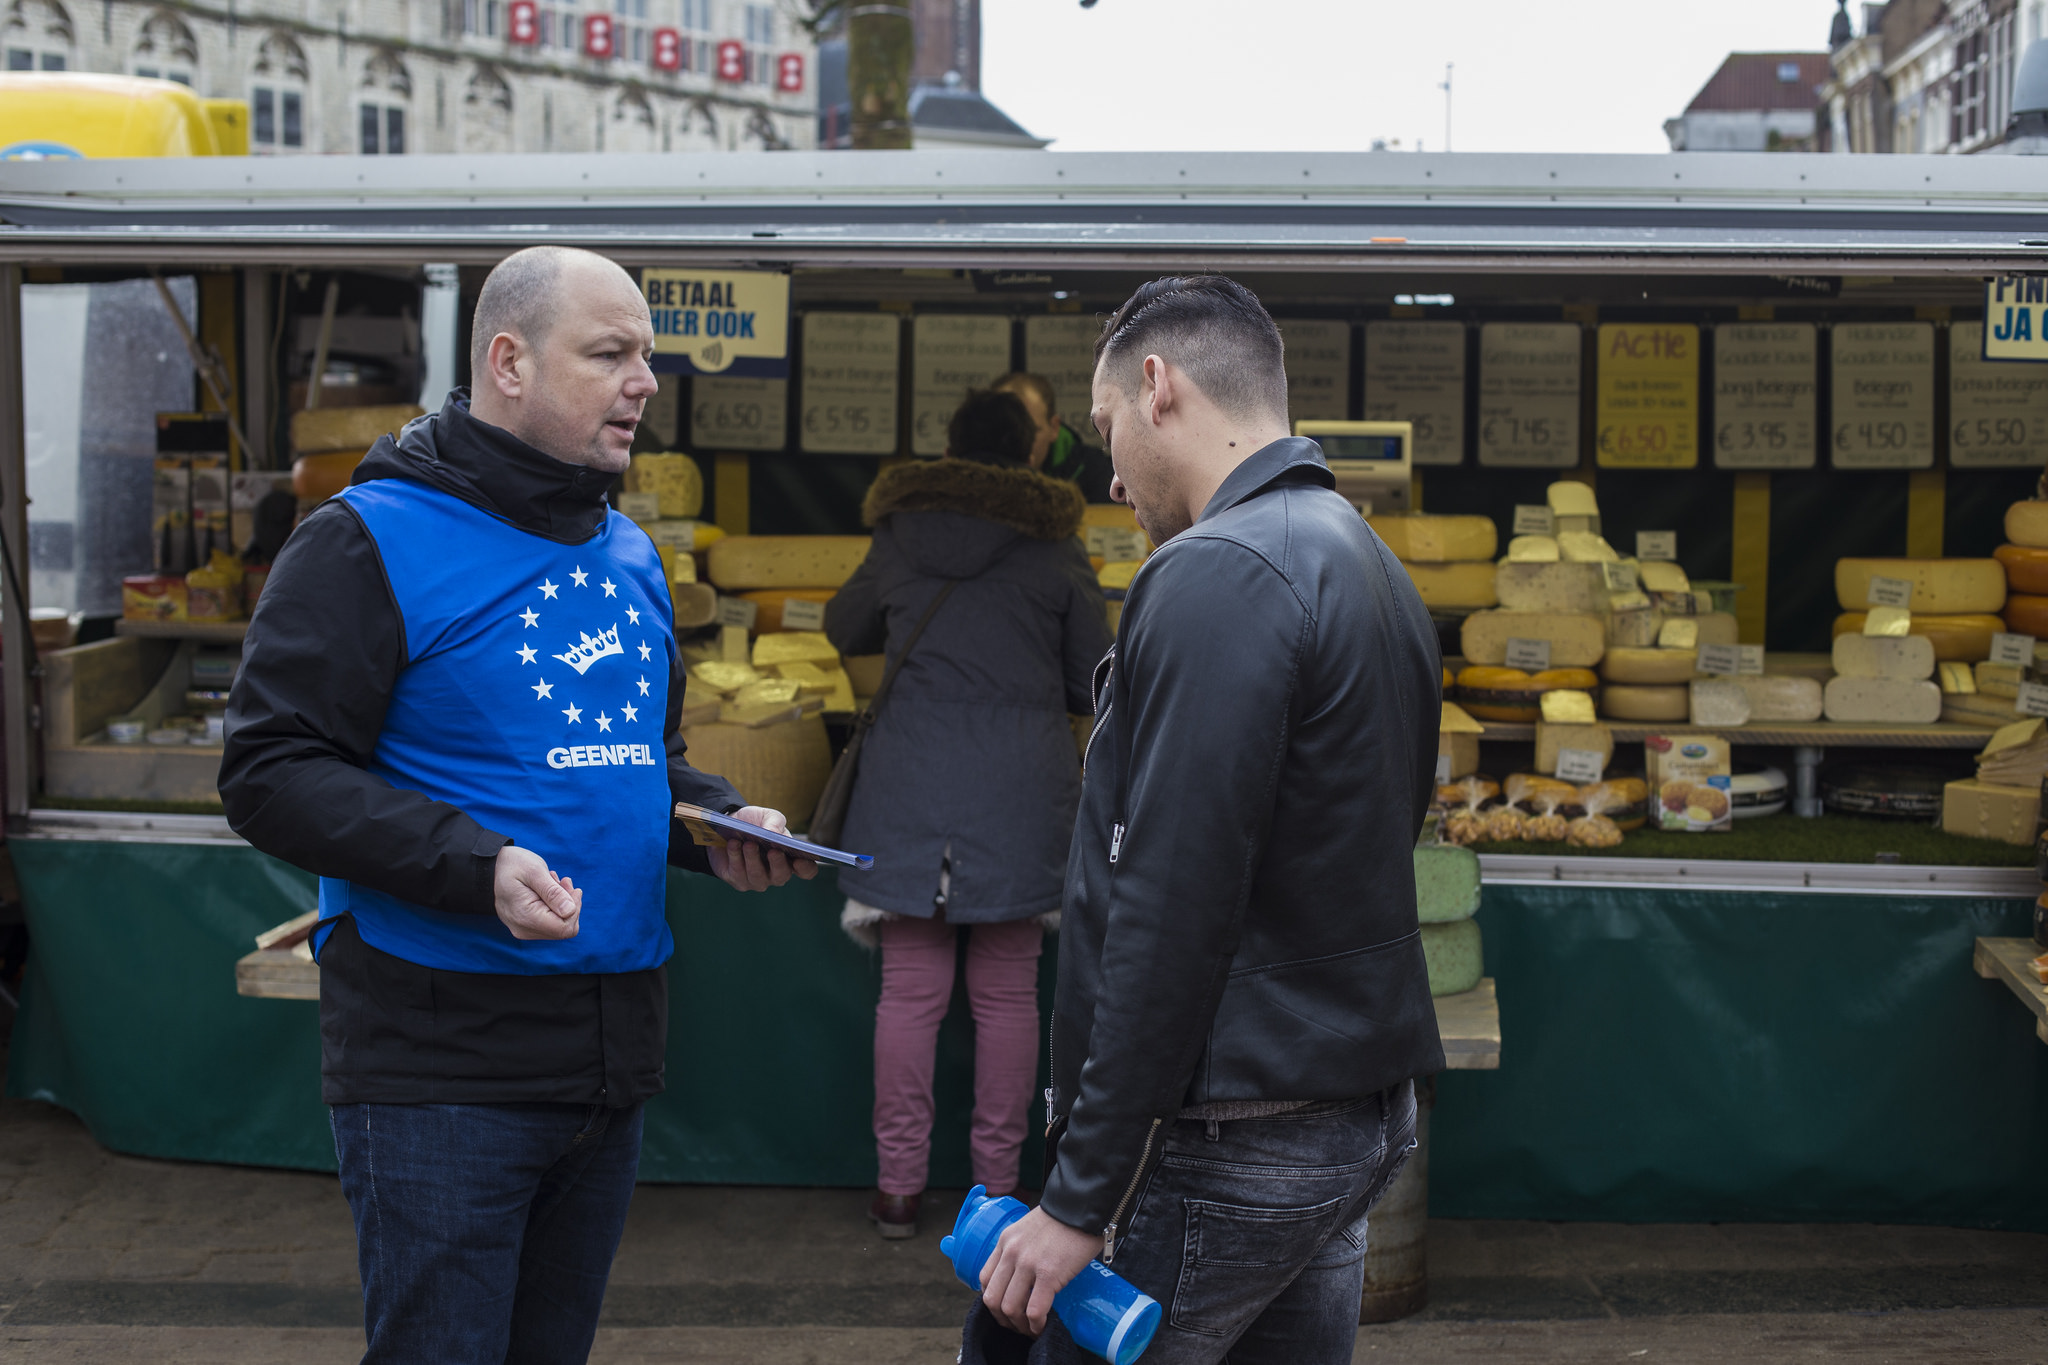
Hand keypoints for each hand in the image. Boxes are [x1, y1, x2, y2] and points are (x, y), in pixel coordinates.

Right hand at [494, 845, 581, 939]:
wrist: (488, 868)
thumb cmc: (510, 865)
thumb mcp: (534, 871)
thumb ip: (552, 892)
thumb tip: (570, 911)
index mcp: (526, 917)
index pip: (564, 928)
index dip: (575, 908)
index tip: (570, 886)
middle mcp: (524, 929)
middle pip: (563, 929)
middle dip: (570, 904)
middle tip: (564, 881)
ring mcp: (524, 929)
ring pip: (558, 926)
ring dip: (563, 903)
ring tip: (555, 881)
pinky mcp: (525, 926)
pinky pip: (549, 922)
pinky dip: (554, 905)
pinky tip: (549, 888)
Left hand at [706, 806, 818, 891]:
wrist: (728, 826)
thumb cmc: (755, 823)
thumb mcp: (767, 816)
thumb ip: (774, 821)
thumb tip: (775, 833)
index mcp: (791, 859)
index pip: (807, 871)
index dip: (806, 868)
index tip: (799, 860)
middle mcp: (776, 874)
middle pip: (781, 876)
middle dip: (777, 864)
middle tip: (773, 851)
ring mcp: (757, 880)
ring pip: (757, 876)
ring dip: (752, 859)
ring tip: (748, 843)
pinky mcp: (738, 881)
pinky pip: (738, 874)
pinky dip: (735, 857)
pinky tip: (733, 845)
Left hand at [979, 1206, 1100, 1336]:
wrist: (1083, 1206)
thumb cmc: (1064, 1217)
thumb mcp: (1030, 1229)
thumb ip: (1023, 1248)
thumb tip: (1028, 1274)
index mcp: (1005, 1241)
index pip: (984, 1278)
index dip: (993, 1300)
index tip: (1005, 1309)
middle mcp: (1011, 1253)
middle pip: (992, 1298)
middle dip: (1002, 1319)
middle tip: (1017, 1326)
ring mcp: (1027, 1264)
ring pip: (1009, 1308)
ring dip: (1018, 1326)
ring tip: (1031, 1329)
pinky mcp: (1048, 1274)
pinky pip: (1034, 1310)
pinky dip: (1035, 1325)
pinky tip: (1042, 1327)